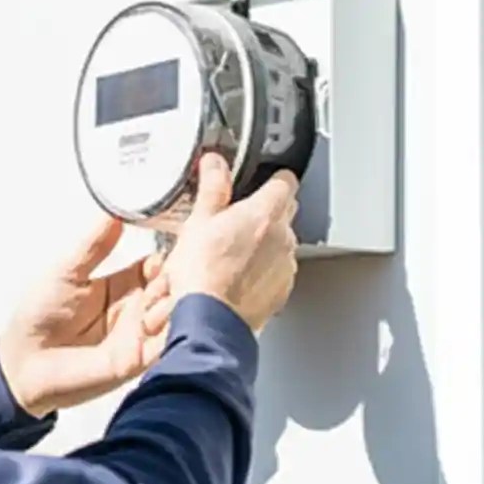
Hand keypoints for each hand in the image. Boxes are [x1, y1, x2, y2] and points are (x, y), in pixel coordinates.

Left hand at [0, 219, 175, 418]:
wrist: (23, 363)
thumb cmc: (39, 315)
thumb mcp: (68, 271)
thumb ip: (94, 245)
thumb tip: (114, 212)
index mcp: (120, 286)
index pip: (155, 266)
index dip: (168, 255)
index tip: (181, 242)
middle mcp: (135, 309)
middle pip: (170, 289)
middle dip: (179, 278)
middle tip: (180, 269)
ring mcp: (139, 335)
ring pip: (173, 314)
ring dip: (177, 303)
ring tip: (170, 293)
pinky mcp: (138, 361)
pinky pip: (165, 345)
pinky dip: (174, 331)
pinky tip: (173, 318)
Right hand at [163, 152, 299, 331]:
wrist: (210, 320)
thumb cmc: (202, 275)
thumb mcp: (198, 221)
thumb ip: (212, 187)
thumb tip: (214, 162)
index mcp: (265, 213)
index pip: (285, 181)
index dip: (274, 179)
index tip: (264, 181)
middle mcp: (284, 237)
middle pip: (285, 212)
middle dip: (266, 212)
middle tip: (237, 218)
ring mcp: (286, 265)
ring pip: (281, 243)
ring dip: (264, 243)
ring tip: (232, 253)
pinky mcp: (283, 290)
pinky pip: (278, 271)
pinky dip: (263, 270)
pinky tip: (237, 275)